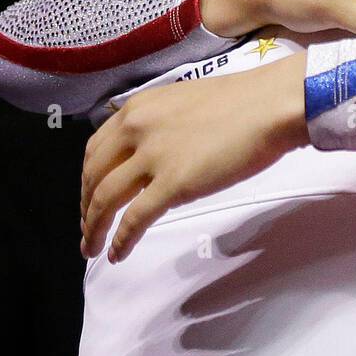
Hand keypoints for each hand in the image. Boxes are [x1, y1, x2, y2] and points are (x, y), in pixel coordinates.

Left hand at [80, 53, 308, 263]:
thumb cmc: (243, 101)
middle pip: (93, 176)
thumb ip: (162, 124)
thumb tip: (158, 150)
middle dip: (85, 206)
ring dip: (93, 228)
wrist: (269, 105)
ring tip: (92, 247)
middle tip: (88, 226)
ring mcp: (152, 158)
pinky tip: (117, 253)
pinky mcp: (173, 184)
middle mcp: (136, 130)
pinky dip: (121, 240)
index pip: (95, 148)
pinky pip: (135, 219)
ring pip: (105, 200)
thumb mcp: (185, 102)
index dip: (87, 177)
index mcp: (138, 109)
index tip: (89, 194)